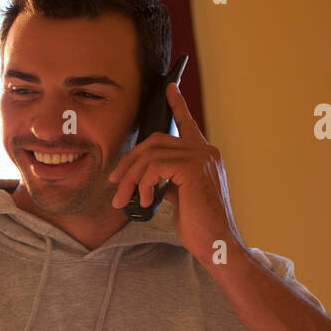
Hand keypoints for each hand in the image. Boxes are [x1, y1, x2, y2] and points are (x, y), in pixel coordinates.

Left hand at [108, 81, 245, 264]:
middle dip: (129, 161)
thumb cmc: (199, 227)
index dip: (178, 104)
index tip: (169, 87)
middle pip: (155, 141)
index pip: (188, 124)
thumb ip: (169, 179)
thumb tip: (147, 176)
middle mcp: (206, 152)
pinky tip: (146, 201)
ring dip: (130, 178)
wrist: (216, 244)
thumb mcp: (180, 197)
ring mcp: (201, 157)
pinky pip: (155, 167)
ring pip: (150, 155)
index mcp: (204, 156)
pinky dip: (143, 184)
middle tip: (115, 183)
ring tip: (123, 199)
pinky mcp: (193, 168)